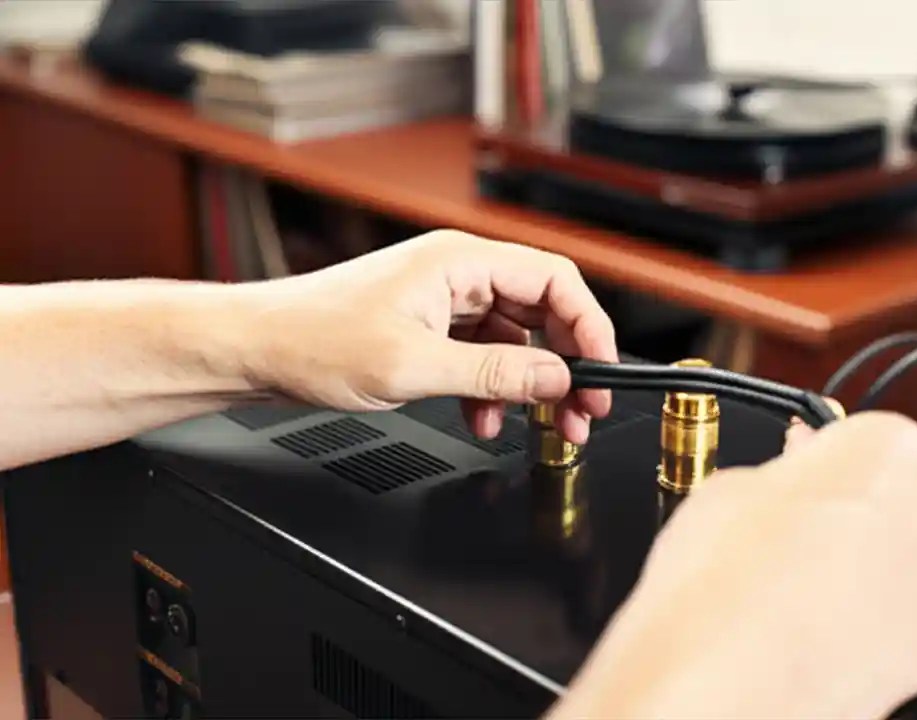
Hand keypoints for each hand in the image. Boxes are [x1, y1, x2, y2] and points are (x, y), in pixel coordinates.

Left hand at [237, 230, 617, 442]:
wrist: (251, 350)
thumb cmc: (311, 340)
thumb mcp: (414, 367)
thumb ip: (494, 372)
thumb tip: (555, 376)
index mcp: (459, 261)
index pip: (555, 282)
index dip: (588, 328)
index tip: (601, 372)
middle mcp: (456, 273)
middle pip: (541, 312)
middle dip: (564, 365)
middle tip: (582, 411)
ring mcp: (442, 300)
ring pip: (514, 339)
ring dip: (528, 385)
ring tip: (542, 425)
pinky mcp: (427, 327)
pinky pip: (481, 356)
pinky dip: (491, 390)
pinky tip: (483, 420)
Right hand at [553, 412, 916, 718]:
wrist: (723, 689)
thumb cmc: (719, 586)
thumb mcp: (728, 488)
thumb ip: (787, 470)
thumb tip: (796, 473)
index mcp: (882, 452)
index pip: (876, 433)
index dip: (833, 454)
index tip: (806, 470)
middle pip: (900, 497)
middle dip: (858, 511)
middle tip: (797, 533)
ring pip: (907, 562)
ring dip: (869, 570)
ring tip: (798, 595)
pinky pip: (908, 622)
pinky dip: (876, 627)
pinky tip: (819, 635)